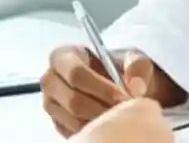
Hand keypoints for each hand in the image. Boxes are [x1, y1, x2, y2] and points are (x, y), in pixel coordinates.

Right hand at [41, 46, 186, 136]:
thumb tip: (136, 86)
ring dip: (101, 121)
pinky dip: (94, 131)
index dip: (102, 88)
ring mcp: (51, 103)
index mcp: (64, 56)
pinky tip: (110, 125)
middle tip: (126, 112)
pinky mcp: (57, 123)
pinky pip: (74, 132)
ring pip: (74, 119)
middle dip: (103, 108)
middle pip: (74, 100)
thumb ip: (137, 66)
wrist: (117, 86)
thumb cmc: (120, 68)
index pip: (76, 73)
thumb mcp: (133, 59)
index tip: (124, 97)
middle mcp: (51, 79)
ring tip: (121, 118)